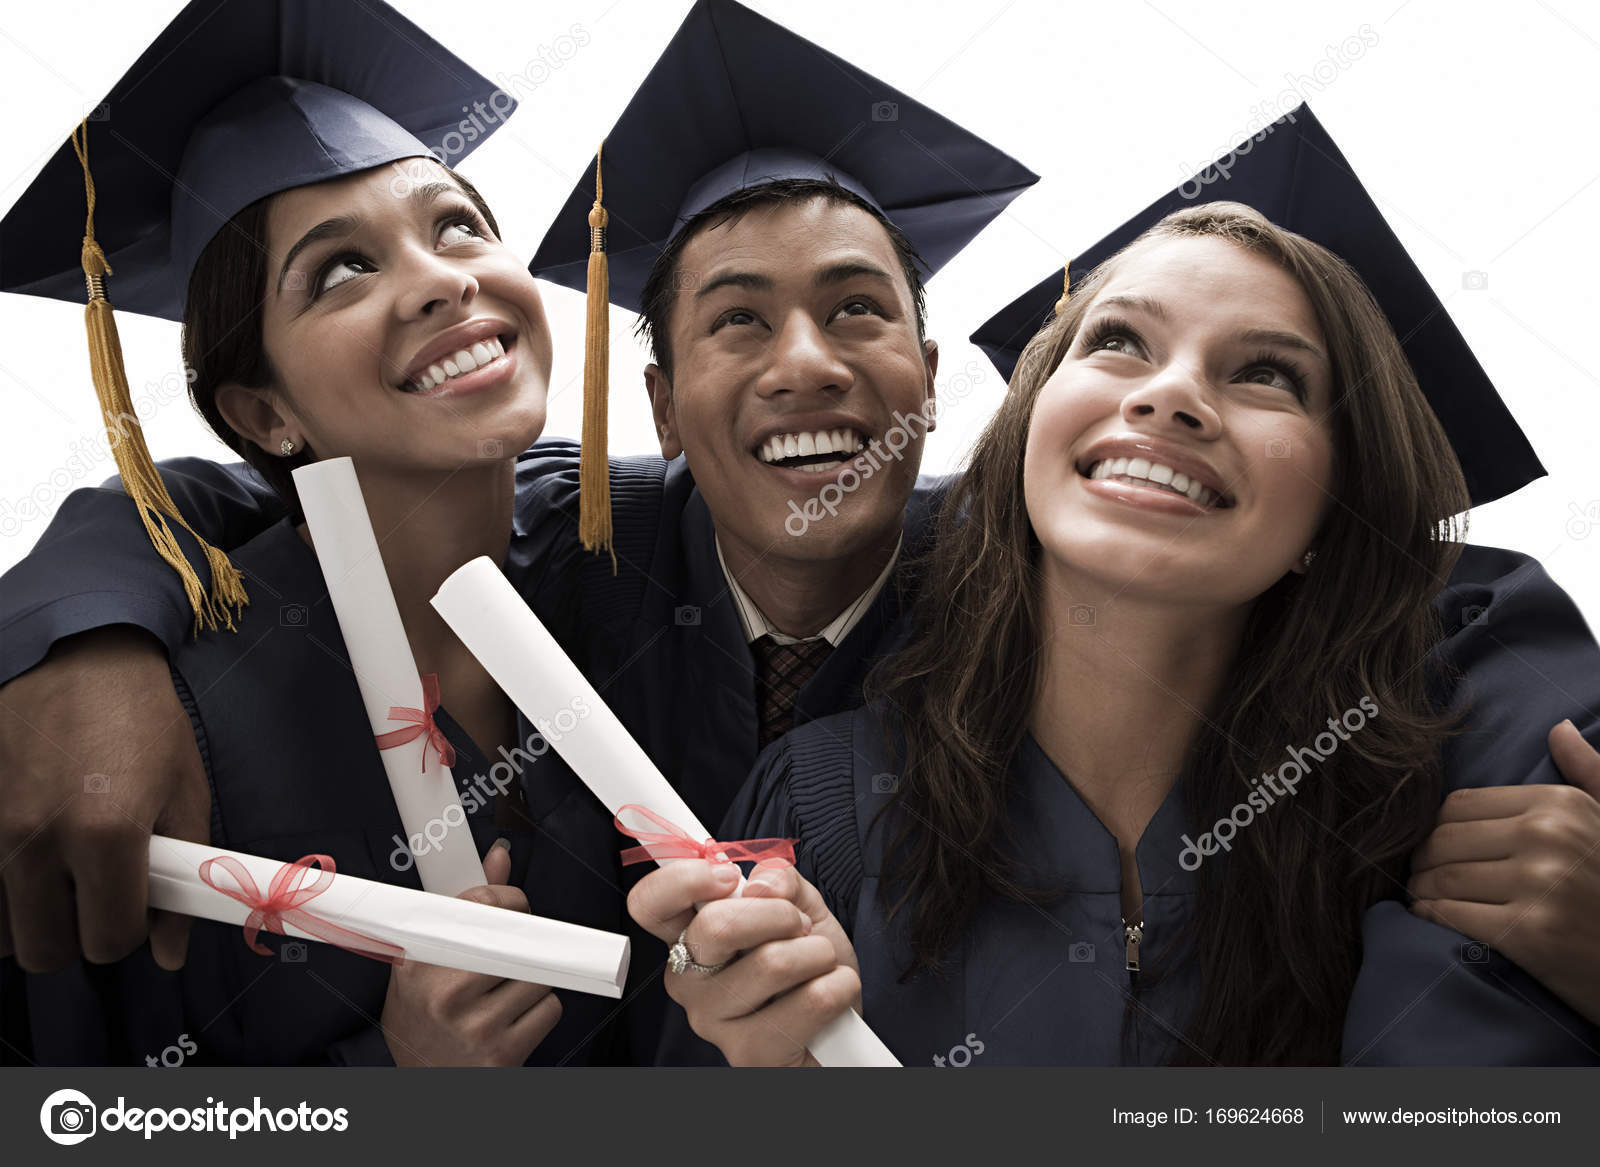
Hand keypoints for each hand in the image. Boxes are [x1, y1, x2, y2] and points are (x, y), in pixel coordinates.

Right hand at [0, 626, 210, 971]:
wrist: (74, 657)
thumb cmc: (139, 720)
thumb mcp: (184, 791)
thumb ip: (183, 877)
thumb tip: (170, 954)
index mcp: (106, 835)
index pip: (109, 940)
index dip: (127, 931)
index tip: (131, 906)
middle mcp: (37, 839)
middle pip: (46, 951)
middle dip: (75, 934)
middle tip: (90, 895)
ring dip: (29, 917)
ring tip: (55, 873)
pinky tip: (22, 859)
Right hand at [379, 842, 560, 1065]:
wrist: (418, 1080)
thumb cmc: (422, 1015)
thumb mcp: (426, 959)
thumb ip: (466, 907)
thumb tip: (500, 856)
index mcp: (419, 961)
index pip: (480, 905)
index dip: (508, 899)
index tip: (515, 905)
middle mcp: (444, 993)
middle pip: (517, 940)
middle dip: (526, 939)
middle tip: (522, 944)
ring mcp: (475, 1025)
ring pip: (538, 973)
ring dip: (534, 976)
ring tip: (506, 989)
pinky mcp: (503, 1052)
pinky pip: (548, 1008)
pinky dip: (541, 1007)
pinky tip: (515, 1016)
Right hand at [627, 860, 859, 1066]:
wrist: (841, 1030)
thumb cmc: (812, 968)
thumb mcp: (802, 907)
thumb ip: (780, 880)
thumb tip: (761, 884)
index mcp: (691, 938)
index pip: (650, 904)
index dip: (683, 880)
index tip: (729, 877)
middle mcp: (689, 981)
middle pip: (715, 926)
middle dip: (780, 914)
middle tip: (801, 927)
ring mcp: (713, 1022)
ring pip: (773, 963)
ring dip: (819, 953)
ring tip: (821, 965)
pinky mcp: (751, 1054)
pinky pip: (811, 999)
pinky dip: (839, 986)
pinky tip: (833, 996)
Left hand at [1409, 719, 1599, 1023]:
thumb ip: (1588, 773)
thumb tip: (1559, 729)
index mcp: (1560, 805)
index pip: (1459, 805)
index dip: (1437, 828)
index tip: (1436, 847)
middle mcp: (1547, 837)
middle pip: (1443, 840)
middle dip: (1422, 860)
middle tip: (1418, 876)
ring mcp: (1538, 886)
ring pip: (1441, 878)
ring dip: (1420, 890)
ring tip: (1421, 897)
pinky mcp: (1528, 934)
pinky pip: (1450, 915)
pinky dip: (1431, 917)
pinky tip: (1432, 920)